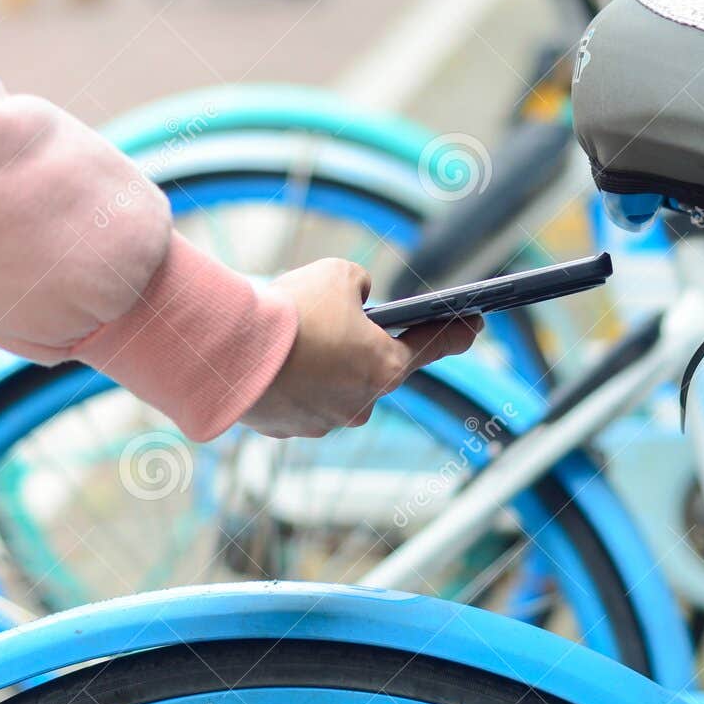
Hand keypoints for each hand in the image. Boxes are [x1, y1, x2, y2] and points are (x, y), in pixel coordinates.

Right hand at [242, 259, 480, 438]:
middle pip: (375, 369)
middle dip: (364, 345)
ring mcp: (323, 422)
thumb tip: (354, 300)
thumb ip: (357, 287)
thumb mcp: (337, 275)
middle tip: (348, 319)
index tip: (473, 324)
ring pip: (334, 388)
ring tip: (301, 336)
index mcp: (386, 367)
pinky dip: (292, 381)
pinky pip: (298, 400)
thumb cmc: (292, 311)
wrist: (230, 352)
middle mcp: (362, 403)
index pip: (433, 345)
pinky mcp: (287, 429)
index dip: (456, 332)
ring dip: (326, 366)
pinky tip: (276, 360)